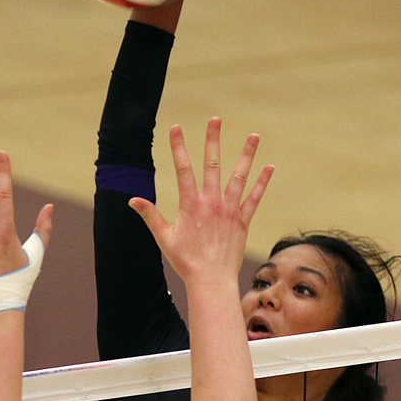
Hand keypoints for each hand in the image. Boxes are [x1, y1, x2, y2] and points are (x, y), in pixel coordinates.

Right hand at [129, 118, 273, 287]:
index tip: (176, 127)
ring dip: (246, 154)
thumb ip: (150, 216)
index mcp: (190, 204)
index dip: (178, 147)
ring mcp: (230, 210)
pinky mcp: (243, 220)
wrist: (210, 280)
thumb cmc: (185, 261)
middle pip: (212, 164)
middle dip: (213, 140)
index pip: (183, 169)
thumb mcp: (164, 237)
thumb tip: (132, 200)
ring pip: (239, 176)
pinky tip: (269, 166)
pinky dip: (262, 182)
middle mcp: (212, 203)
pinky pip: (254, 197)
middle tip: (215, 119)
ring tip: (253, 135)